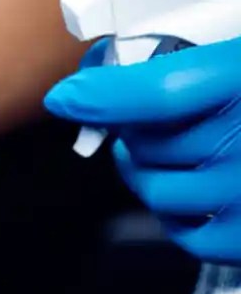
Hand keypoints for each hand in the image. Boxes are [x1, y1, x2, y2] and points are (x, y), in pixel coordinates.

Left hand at [45, 38, 240, 262]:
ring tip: (169, 153)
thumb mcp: (239, 57)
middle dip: (134, 129)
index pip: (162, 93)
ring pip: (158, 190)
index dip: (104, 94)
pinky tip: (194, 192)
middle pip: (151, 144)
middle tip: (144, 117)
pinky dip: (178, 215)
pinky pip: (188, 235)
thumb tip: (116, 71)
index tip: (69, 96)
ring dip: (148, 172)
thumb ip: (203, 62)